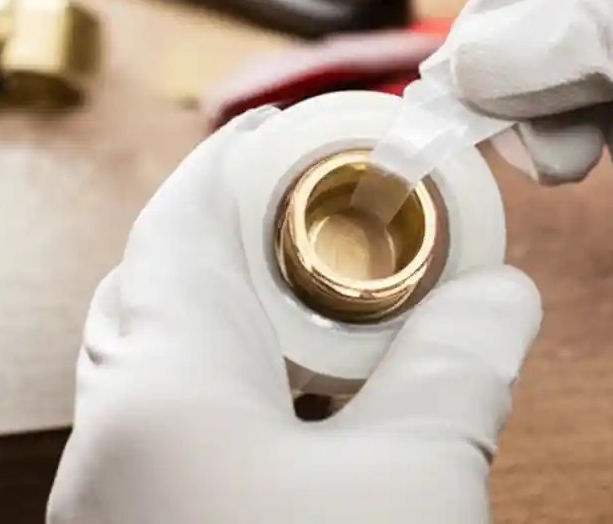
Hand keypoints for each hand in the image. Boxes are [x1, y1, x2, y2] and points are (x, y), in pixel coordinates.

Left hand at [47, 109, 541, 523]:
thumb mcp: (417, 473)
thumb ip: (460, 366)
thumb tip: (500, 296)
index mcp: (155, 391)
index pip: (177, 223)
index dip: (236, 158)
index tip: (288, 125)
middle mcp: (111, 441)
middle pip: (170, 291)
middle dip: (251, 240)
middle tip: (328, 220)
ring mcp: (119, 499)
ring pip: (179, 371)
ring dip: (256, 328)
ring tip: (339, 318)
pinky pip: (187, 437)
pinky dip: (253, 401)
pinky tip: (319, 422)